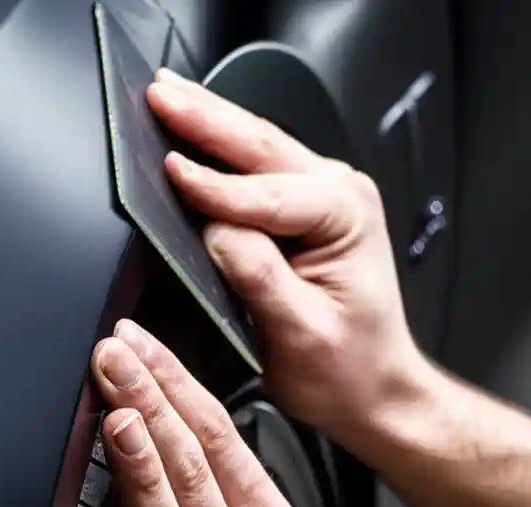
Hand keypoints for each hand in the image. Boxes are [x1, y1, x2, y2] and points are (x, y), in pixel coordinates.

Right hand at [146, 68, 432, 439]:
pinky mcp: (297, 203)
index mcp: (345, 216)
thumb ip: (258, 276)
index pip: (266, 193)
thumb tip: (215, 232)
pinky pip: (252, 164)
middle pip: (259, 145)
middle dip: (204, 118)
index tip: (169, 171)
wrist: (371, 387)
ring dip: (207, 119)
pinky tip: (190, 126)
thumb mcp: (299, 332)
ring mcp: (319, 193)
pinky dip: (216, 143)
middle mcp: (338, 192)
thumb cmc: (346, 367)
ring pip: (254, 144)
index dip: (213, 185)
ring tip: (165, 95)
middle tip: (158, 94)